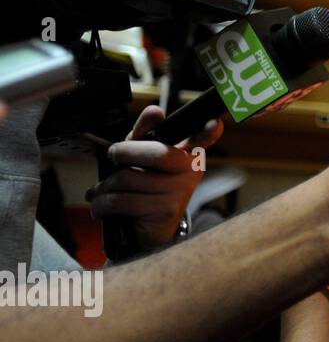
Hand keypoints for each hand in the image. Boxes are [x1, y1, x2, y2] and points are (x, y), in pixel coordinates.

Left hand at [89, 105, 223, 249]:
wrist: (149, 230)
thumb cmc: (146, 189)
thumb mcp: (143, 158)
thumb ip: (145, 132)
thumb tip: (155, 111)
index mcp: (187, 153)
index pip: (201, 138)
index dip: (208, 131)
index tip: (214, 124)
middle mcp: (190, 171)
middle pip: (157, 153)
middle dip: (125, 152)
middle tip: (114, 156)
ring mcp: (179, 191)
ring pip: (130, 178)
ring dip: (105, 186)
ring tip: (103, 191)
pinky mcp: (164, 211)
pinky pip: (123, 200)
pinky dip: (103, 203)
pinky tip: (102, 205)